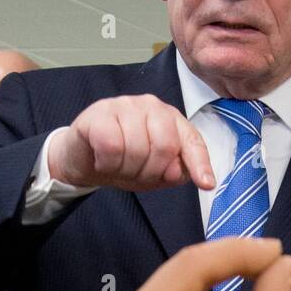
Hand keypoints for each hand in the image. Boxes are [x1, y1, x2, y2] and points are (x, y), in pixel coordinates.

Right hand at [47, 94, 215, 191]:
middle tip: (135, 173)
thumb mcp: (154, 173)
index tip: (206, 184)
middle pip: (165, 146)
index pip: (192, 142)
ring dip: (125, 169)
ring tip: (117, 165)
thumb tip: (177, 172)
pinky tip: (102, 159)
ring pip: (136, 148)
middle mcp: (152, 107)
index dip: (200, 164)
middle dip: (150, 171)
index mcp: (171, 120)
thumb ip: (173, 172)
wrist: (84, 157)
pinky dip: (107, 162)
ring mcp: (125, 105)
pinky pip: (111, 146)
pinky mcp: (100, 112)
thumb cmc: (123, 161)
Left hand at [73, 238, 290, 290]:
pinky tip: (227, 283)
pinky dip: (202, 284)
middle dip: (231, 253)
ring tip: (256, 265)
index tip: (280, 251)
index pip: (200, 261)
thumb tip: (288, 268)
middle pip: (186, 262)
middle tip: (273, 254)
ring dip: (217, 267)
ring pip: (178, 276)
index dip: (242, 251)